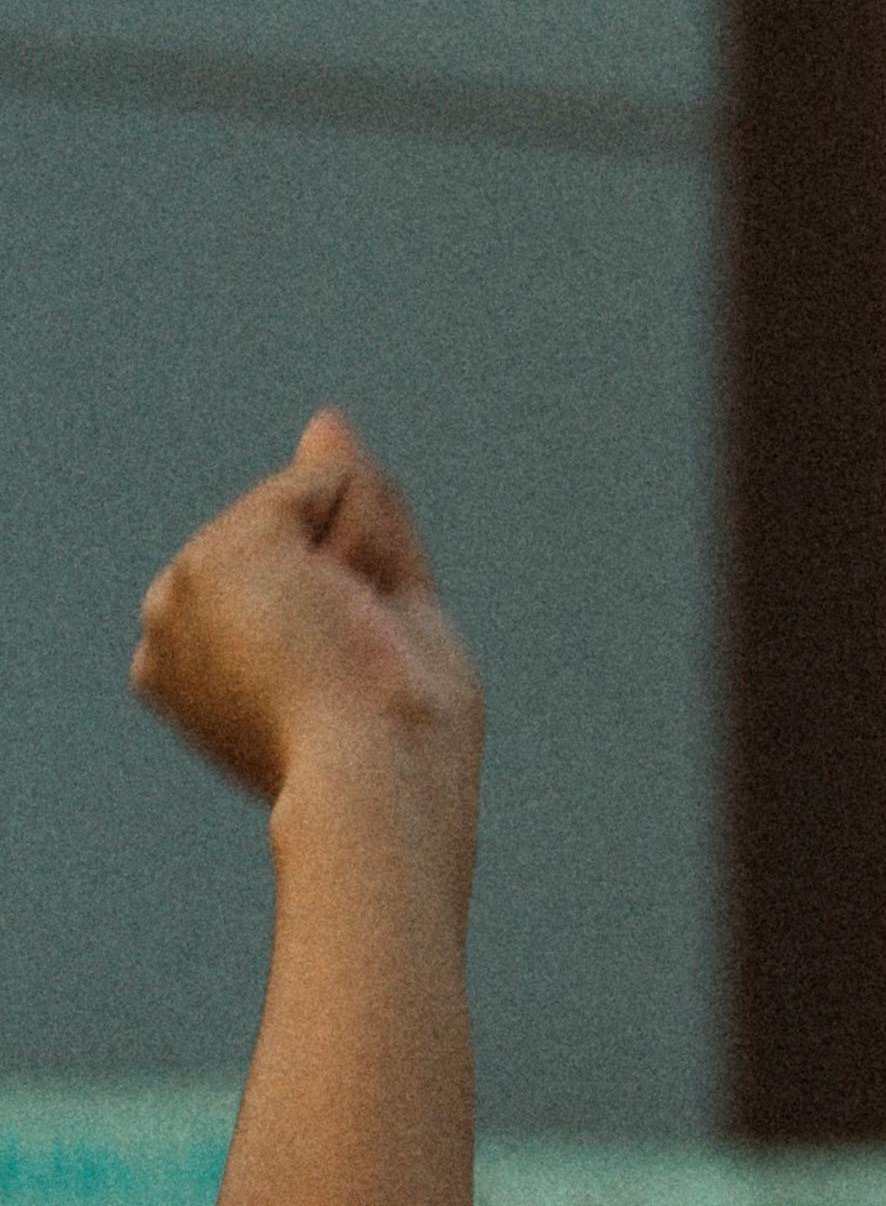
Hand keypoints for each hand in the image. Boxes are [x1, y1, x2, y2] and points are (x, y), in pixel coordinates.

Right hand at [132, 411, 483, 897]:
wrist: (380, 783)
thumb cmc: (397, 739)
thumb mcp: (387, 612)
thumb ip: (355, 519)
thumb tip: (326, 423)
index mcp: (192, 658)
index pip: (297, 571)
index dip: (359, 608)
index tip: (356, 679)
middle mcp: (168, 620)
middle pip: (301, 528)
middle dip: (362, 575)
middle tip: (363, 664)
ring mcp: (185, 585)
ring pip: (314, 497)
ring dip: (369, 558)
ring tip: (355, 642)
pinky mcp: (221, 556)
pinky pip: (328, 481)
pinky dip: (367, 531)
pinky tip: (349, 605)